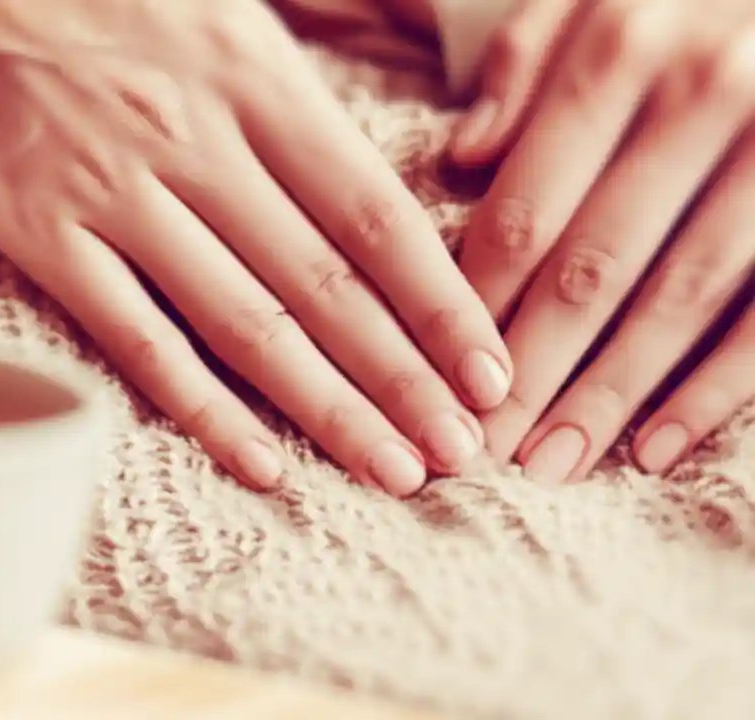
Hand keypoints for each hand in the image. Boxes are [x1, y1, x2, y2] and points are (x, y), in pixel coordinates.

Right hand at [0, 0, 509, 494]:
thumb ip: (317, 48)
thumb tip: (406, 86)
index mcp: (255, 79)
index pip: (373, 211)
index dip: (440, 300)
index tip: (489, 371)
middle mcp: (198, 144)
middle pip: (325, 282)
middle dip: (405, 376)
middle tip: (465, 452)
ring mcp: (121, 195)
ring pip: (246, 321)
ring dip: (328, 405)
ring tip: (395, 470)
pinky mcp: (49, 236)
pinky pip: (137, 335)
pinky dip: (200, 406)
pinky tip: (260, 461)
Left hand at [451, 0, 754, 479]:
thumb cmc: (681, 6)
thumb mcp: (591, 0)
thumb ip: (519, 65)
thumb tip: (457, 163)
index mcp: (625, 47)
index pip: (526, 205)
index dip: (475, 303)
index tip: (434, 375)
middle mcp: (707, 96)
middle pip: (591, 266)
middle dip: (528, 370)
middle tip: (476, 449)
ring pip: (676, 301)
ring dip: (606, 396)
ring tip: (547, 465)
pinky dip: (712, 392)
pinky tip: (652, 450)